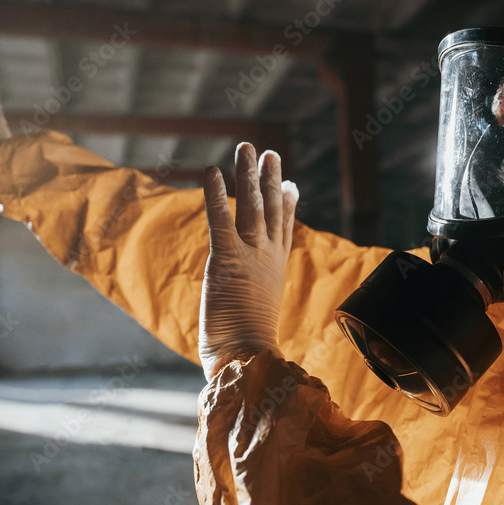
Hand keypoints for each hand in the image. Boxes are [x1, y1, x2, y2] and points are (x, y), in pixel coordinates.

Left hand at [199, 142, 298, 379]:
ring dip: (248, 174)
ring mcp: (250, 255)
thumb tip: (259, 288)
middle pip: (272, 207)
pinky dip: (217, 194)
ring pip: (252, 205)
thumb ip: (260, 294)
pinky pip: (221, 219)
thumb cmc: (249, 345)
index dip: (287, 202)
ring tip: (247, 147)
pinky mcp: (226, 259)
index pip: (284, 227)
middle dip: (270, 177)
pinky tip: (213, 172)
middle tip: (269, 152)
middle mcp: (267, 256)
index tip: (290, 183)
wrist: (247, 357)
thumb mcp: (260, 311)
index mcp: (276, 268)